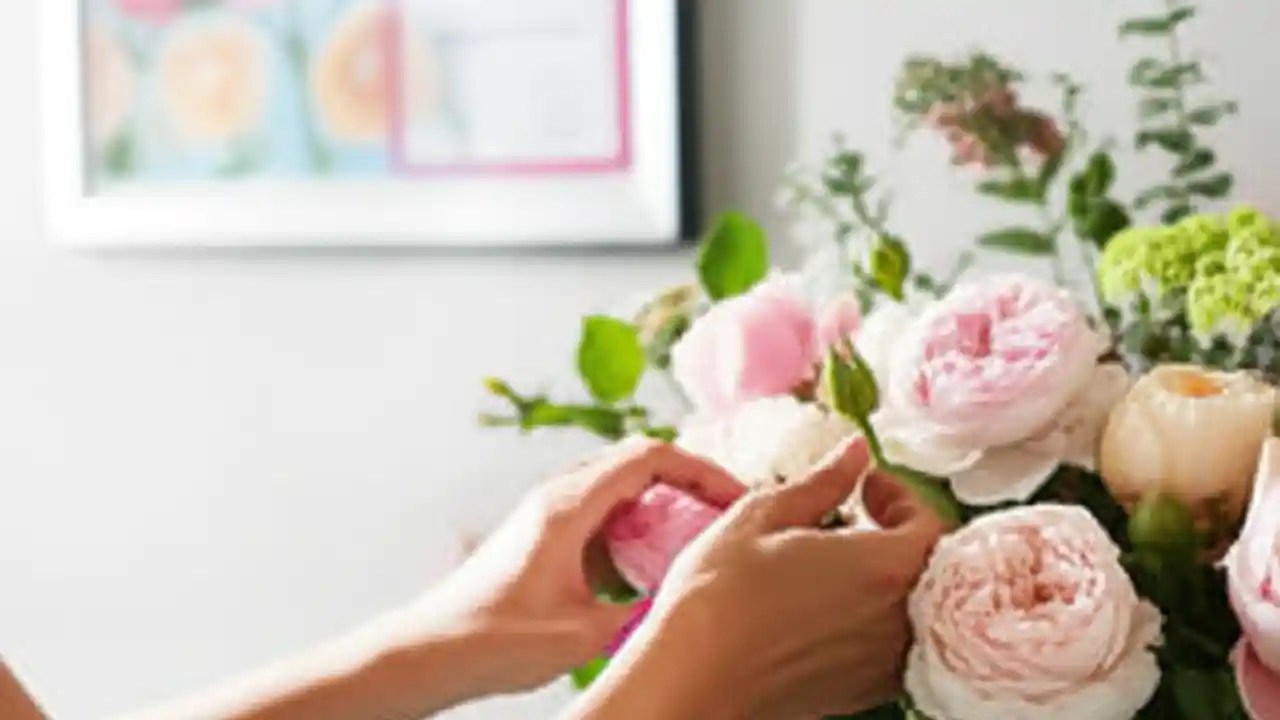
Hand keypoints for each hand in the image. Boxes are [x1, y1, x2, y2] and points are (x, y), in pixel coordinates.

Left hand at [414, 437, 745, 697]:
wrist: (431, 650)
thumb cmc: (493, 638)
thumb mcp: (582, 633)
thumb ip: (641, 608)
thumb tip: (684, 592)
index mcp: (568, 506)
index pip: (649, 457)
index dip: (701, 470)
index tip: (735, 496)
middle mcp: (557, 496)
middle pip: (637, 460)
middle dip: (687, 481)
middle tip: (725, 513)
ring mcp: (547, 511)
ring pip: (619, 484)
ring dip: (660, 502)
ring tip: (696, 535)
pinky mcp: (542, 533)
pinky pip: (601, 511)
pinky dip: (635, 525)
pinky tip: (650, 563)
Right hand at [572, 438, 944, 719]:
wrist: (692, 681)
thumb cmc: (718, 602)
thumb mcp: (762, 517)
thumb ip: (821, 482)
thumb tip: (853, 453)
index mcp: (884, 568)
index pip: (928, 522)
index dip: (899, 496)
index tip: (866, 487)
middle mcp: (898, 621)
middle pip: (930, 566)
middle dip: (897, 534)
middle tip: (856, 516)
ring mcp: (882, 663)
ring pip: (911, 606)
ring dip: (888, 577)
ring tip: (838, 561)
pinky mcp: (860, 692)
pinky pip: (889, 643)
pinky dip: (872, 616)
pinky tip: (825, 604)